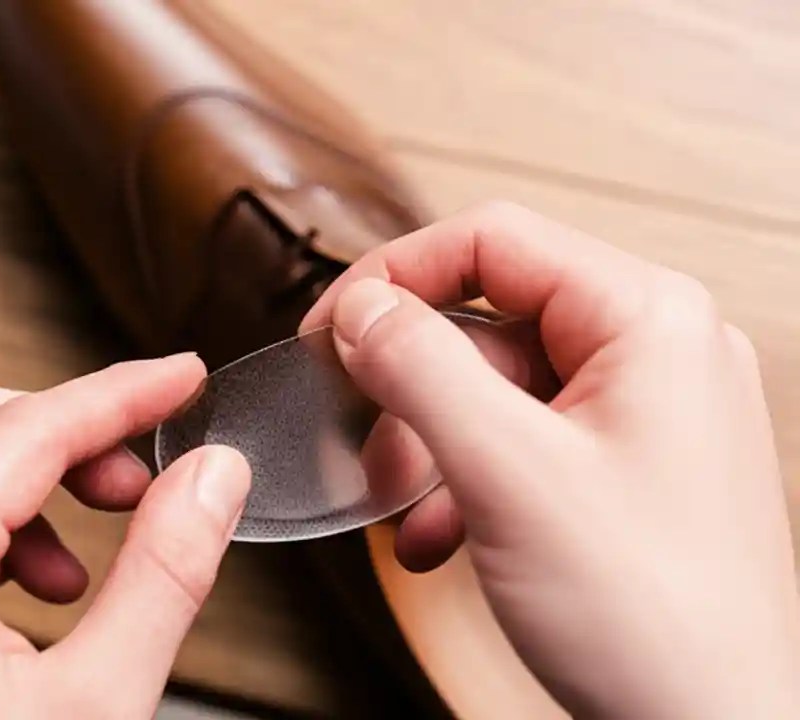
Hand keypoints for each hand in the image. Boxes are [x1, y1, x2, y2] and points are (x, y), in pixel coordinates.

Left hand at [0, 356, 250, 718]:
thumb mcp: (96, 708)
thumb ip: (164, 576)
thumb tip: (212, 477)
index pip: (27, 428)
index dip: (120, 393)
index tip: (184, 377)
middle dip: (61, 431)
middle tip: (141, 475)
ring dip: (19, 487)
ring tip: (87, 564)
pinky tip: (29, 604)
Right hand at [302, 202, 799, 718]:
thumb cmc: (653, 617)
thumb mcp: (507, 474)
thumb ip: (420, 369)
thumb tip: (359, 307)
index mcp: (649, 318)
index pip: (493, 242)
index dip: (394, 276)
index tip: (327, 331)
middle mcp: (656, 350)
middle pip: (489, 321)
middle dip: (410, 388)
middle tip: (359, 438)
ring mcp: (646, 411)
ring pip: (498, 389)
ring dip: (430, 446)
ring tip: (398, 507)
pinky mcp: (628, 465)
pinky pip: (523, 441)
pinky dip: (466, 481)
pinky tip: (434, 537)